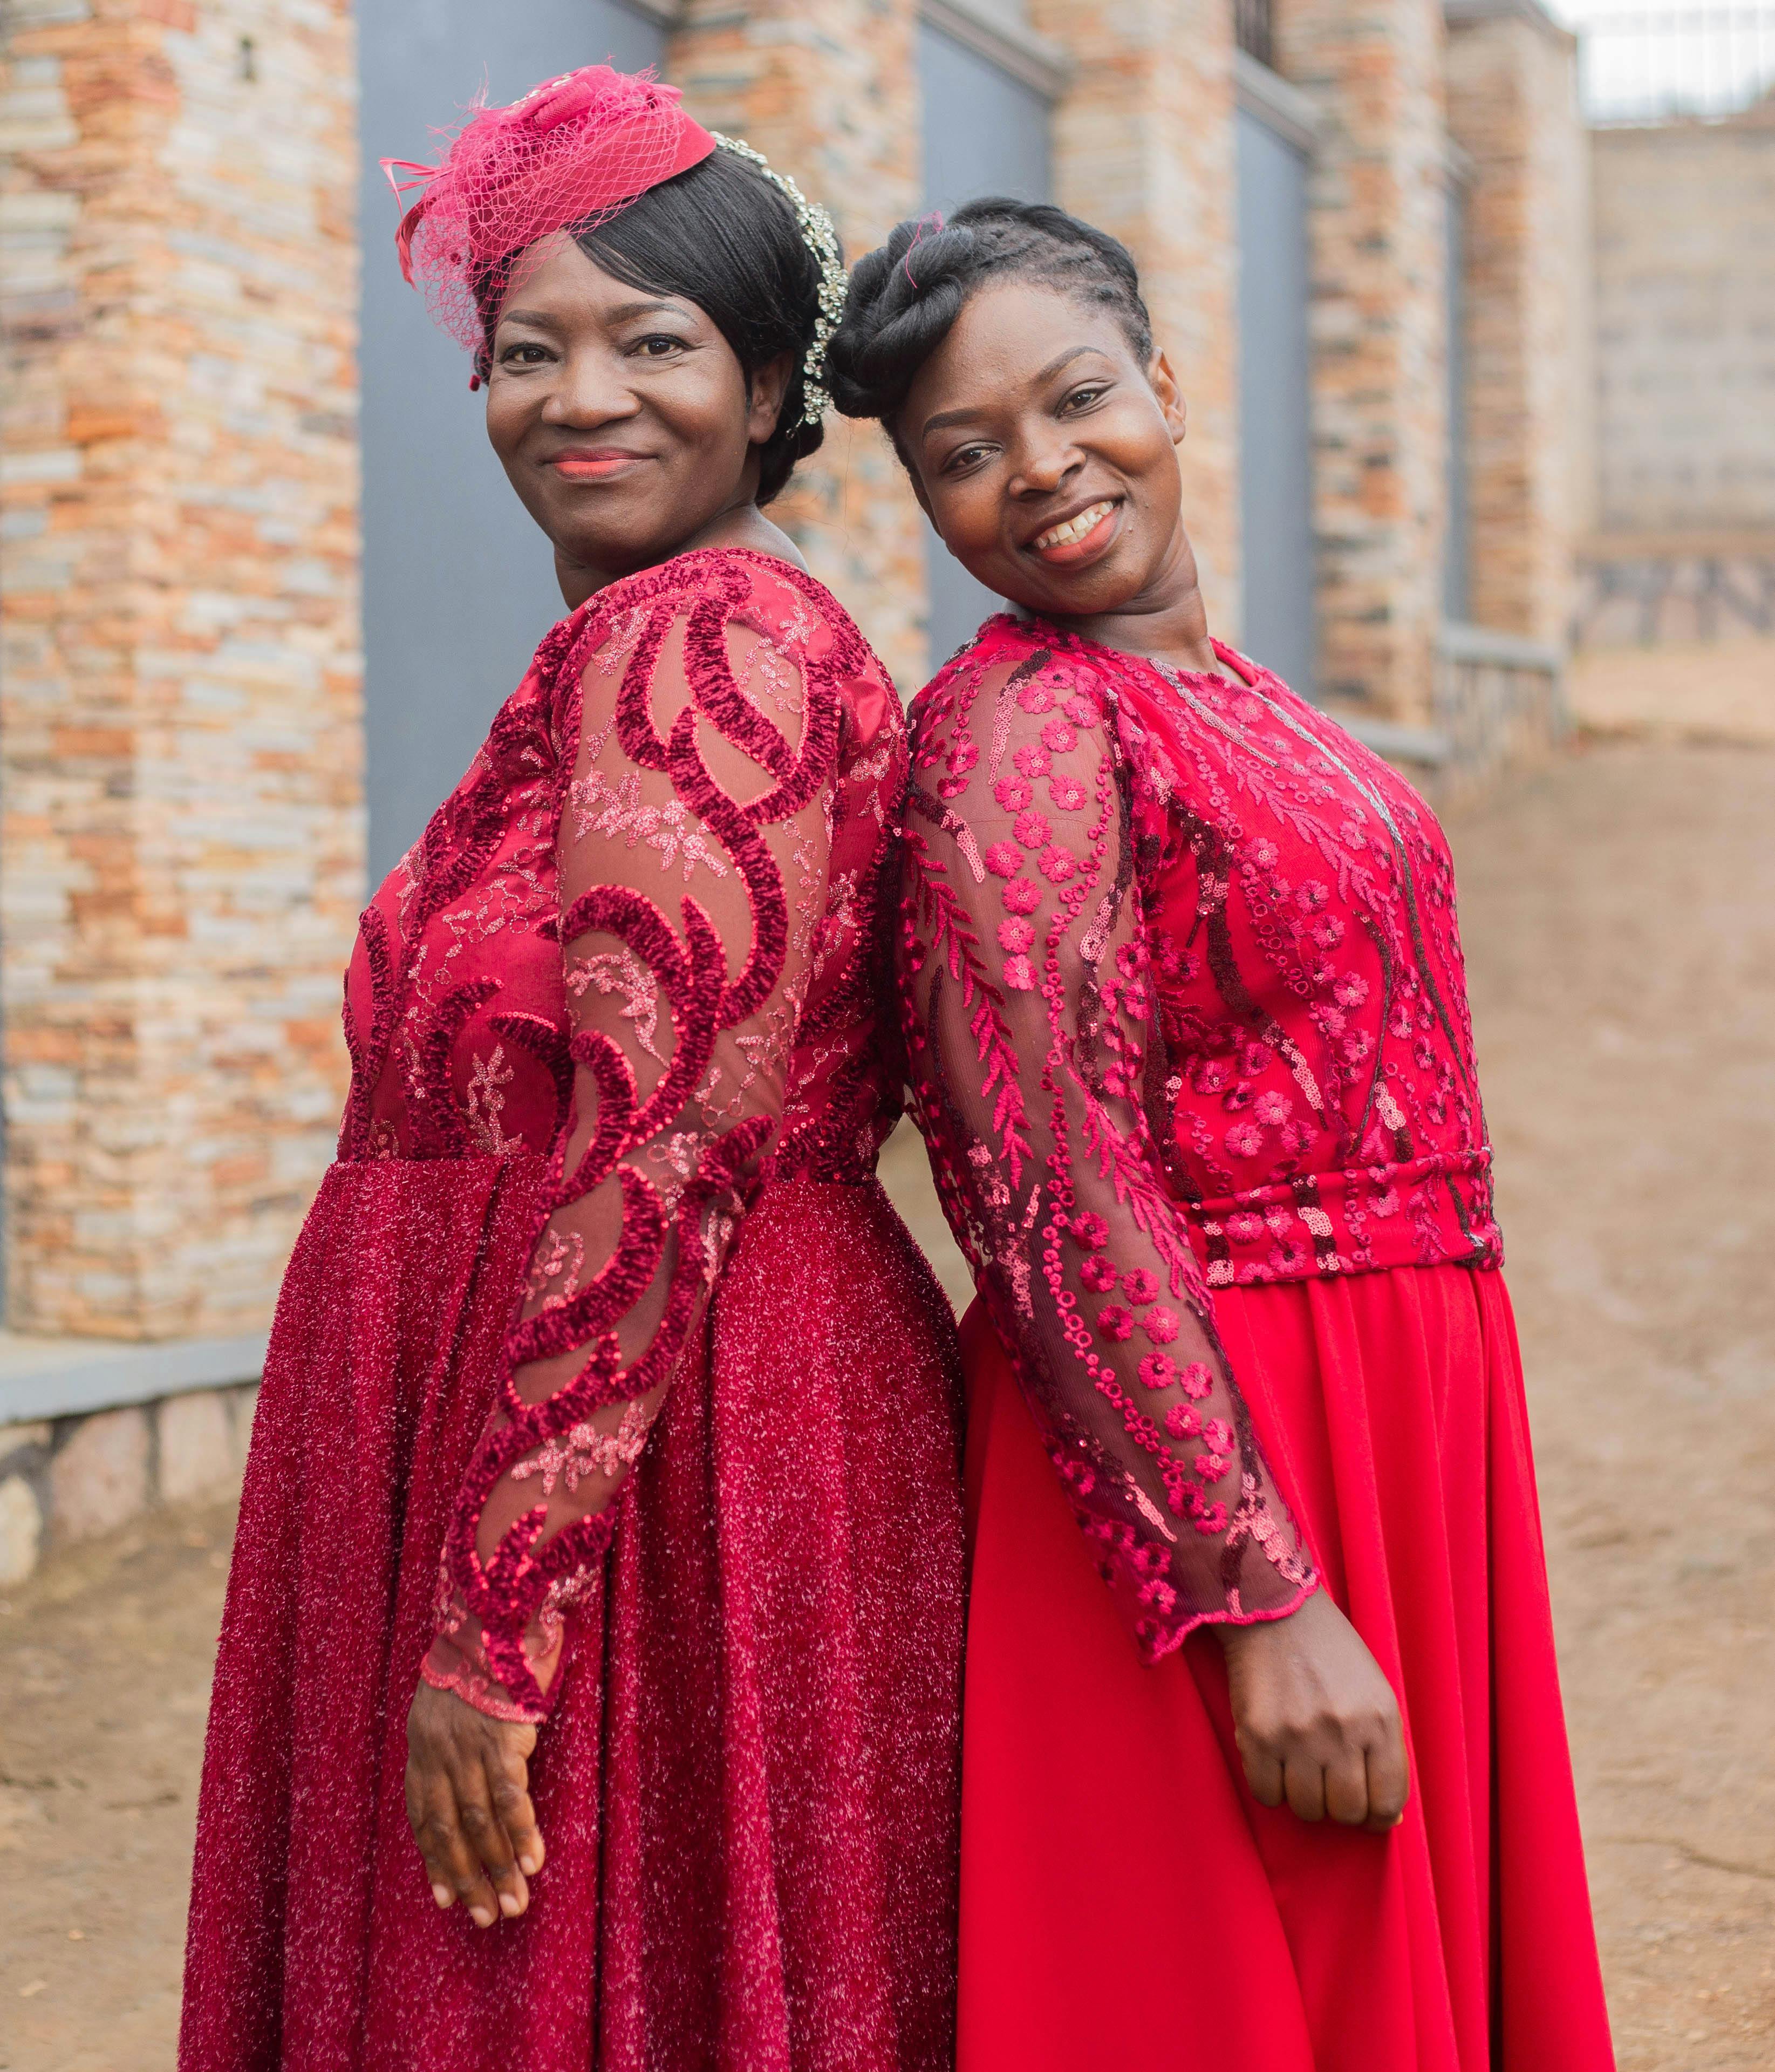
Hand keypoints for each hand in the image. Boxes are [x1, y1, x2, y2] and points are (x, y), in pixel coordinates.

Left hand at [405, 1680, 543, 1925]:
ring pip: (479, 1821)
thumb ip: (452, 1743)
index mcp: (423, 1745)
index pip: (423, 1817)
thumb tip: (468, 1785)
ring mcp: (469, 1746)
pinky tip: (532, 1861)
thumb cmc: (482, 1656)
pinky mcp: (501, 1737)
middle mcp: (439, 1751)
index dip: (435, 1860)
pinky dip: (520, 1832)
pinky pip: (510, 1795)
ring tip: (515, 1903)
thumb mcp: (449, 1702)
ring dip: (498, 1867)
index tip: (447, 1898)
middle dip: (468, 1878)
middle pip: (449, 1830)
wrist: (497, 1612)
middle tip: (488, 1916)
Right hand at [1215, 1588, 1408, 1834]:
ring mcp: (1298, 1735)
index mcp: (1380, 1718)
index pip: (1388, 1800)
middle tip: (1328, 1783)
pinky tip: (1273, 1761)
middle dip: (1339, 1805)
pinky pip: (1266, 1794)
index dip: (1377, 1816)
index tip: (1365, 1810)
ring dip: (1304, 1797)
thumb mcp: (1374, 1692)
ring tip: (1299, 1767)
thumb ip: (1384, 1750)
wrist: (1274, 1609)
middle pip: (1346, 1811)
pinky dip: (1270, 1787)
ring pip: (1307, 1810)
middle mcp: (1343, 1731)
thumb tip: (1386, 1817)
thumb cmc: (1330, 1652)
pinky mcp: (1257, 1735)